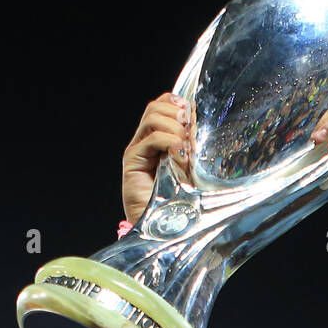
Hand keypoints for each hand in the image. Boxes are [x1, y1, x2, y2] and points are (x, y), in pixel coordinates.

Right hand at [122, 91, 193, 224]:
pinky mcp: (133, 160)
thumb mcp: (189, 166)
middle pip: (155, 107)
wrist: (163, 225)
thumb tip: (195, 116)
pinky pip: (151, 138)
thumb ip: (189, 143)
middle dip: (176, 113)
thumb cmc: (178, 201)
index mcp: (158, 140)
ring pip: (152, 117)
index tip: (191, 110)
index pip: (161, 106)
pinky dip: (169, 141)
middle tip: (189, 130)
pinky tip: (179, 154)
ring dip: (173, 126)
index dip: (175, 101)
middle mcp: (145, 141)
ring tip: (184, 145)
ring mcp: (138, 150)